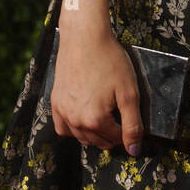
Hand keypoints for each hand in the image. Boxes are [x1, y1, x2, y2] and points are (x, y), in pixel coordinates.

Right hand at [51, 26, 144, 156]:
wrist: (84, 38)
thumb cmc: (110, 61)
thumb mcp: (129, 92)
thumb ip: (133, 124)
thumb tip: (134, 151)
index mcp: (95, 120)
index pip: (117, 138)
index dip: (128, 130)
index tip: (131, 117)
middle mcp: (75, 121)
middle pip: (99, 141)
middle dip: (112, 134)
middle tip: (120, 116)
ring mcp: (62, 113)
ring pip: (81, 138)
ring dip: (95, 134)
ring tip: (106, 117)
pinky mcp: (55, 103)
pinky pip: (64, 128)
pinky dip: (74, 129)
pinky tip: (83, 118)